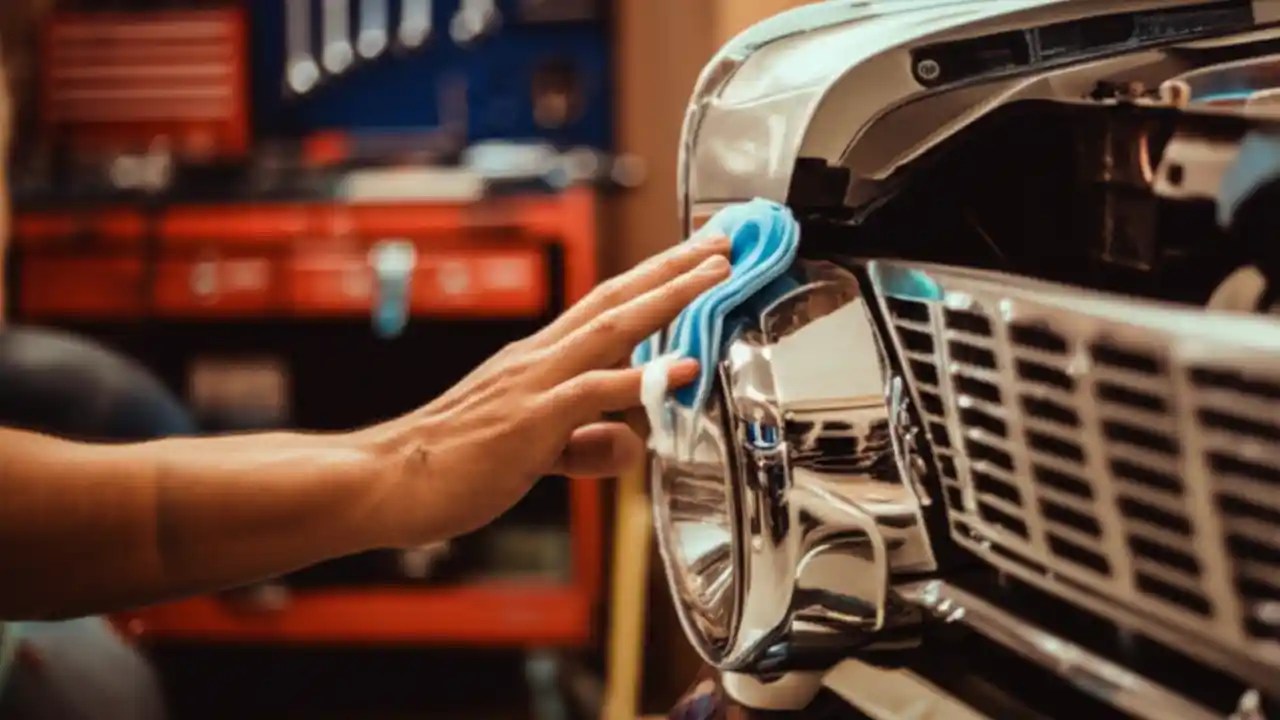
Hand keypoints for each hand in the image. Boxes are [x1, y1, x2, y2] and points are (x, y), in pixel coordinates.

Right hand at [367, 235, 731, 546]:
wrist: (384, 480)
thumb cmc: (450, 466)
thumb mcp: (532, 452)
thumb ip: (582, 444)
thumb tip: (626, 443)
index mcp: (534, 361)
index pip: (602, 308)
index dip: (651, 282)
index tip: (692, 261)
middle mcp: (537, 360)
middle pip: (616, 300)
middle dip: (672, 269)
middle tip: (720, 243)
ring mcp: (533, 385)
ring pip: (612, 327)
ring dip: (668, 298)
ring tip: (715, 275)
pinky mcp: (529, 421)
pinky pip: (593, 391)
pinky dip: (641, 377)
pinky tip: (682, 370)